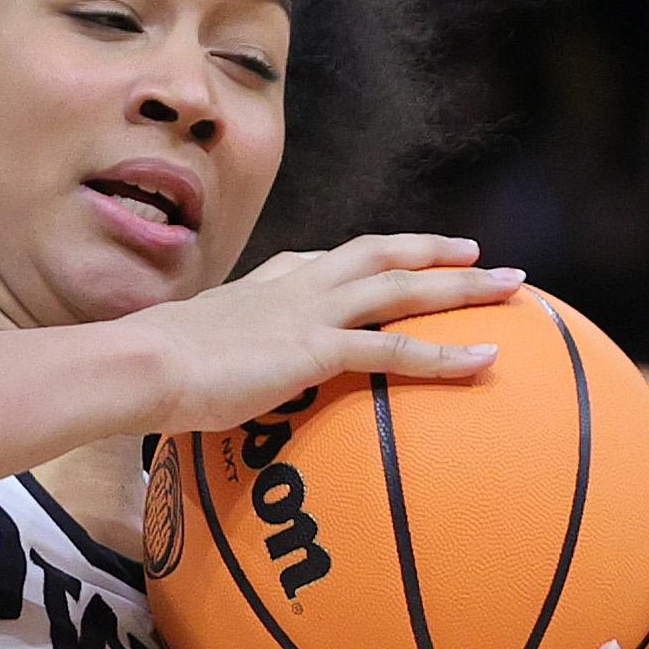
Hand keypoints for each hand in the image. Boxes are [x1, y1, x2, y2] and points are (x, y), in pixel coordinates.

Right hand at [124, 233, 522, 437]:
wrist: (138, 366)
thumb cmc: (144, 373)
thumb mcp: (179, 358)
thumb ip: (202, 367)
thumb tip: (186, 396)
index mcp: (262, 288)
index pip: (322, 260)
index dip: (366, 257)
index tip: (394, 256)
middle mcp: (294, 288)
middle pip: (378, 255)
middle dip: (431, 252)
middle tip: (477, 254)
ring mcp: (310, 313)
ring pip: (403, 287)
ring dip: (462, 284)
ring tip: (509, 285)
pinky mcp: (317, 349)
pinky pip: (397, 348)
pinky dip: (447, 352)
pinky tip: (486, 360)